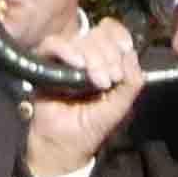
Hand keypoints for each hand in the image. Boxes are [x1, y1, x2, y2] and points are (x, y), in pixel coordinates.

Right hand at [23, 19, 149, 176]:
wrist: (65, 143)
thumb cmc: (92, 125)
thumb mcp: (121, 106)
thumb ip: (132, 82)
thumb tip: (131, 54)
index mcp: (105, 60)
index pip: (113, 32)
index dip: (120, 36)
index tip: (125, 50)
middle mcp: (86, 55)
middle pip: (99, 34)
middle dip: (110, 55)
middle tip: (109, 81)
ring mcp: (66, 57)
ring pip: (81, 38)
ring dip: (94, 58)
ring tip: (98, 82)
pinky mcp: (45, 62)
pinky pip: (54, 44)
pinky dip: (68, 51)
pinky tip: (78, 65)